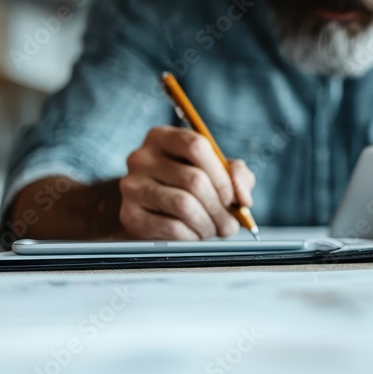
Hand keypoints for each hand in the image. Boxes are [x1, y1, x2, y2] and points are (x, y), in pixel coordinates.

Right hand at [118, 126, 255, 239]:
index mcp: (163, 137)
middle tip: (230, 223)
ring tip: (214, 229)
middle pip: (194, 179)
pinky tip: (195, 234)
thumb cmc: (187, 186)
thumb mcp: (215, 171)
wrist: (150, 210)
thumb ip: (236, 175)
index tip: (234, 197)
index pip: (196, 146)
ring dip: (208, 223)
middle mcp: (142, 158)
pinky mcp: (130, 215)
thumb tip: (242, 197)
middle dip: (220, 208)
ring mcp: (132, 186)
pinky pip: (171, 227)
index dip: (222, 175)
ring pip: (183, 205)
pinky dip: (192, 236)